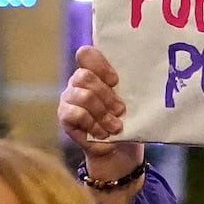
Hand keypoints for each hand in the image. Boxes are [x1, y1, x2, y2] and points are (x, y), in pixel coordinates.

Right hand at [58, 45, 146, 192]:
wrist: (120, 149)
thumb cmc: (127, 119)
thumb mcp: (130, 99)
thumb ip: (127, 84)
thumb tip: (139, 75)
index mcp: (94, 71)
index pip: (87, 54)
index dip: (100, 65)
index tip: (115, 81)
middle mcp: (78, 81)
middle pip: (85, 76)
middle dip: (107, 95)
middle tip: (121, 110)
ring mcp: (69, 97)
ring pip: (84, 96)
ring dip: (103, 113)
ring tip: (115, 126)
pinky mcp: (64, 115)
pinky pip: (76, 113)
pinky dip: (92, 124)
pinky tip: (102, 132)